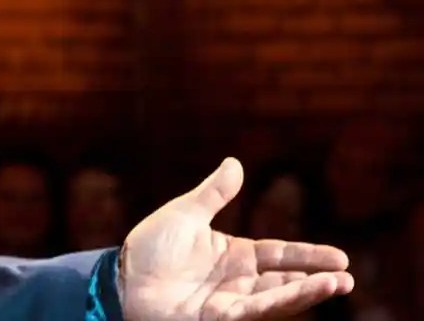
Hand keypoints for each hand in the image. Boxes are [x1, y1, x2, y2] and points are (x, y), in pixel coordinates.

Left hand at [120, 158, 352, 320]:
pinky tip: (299, 295)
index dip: (308, 256)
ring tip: (337, 285)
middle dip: (316, 281)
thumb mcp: (185, 214)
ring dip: (306, 293)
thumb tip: (235, 162)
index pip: (280, 254)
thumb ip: (213, 193)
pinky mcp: (218, 318)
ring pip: (276, 298)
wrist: (121, 277)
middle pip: (285, 280)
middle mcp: (237, 280)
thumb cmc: (149, 248)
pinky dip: (278, 302)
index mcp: (234, 254)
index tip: (340, 258)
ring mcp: (230, 301)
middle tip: (347, 278)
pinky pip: (253, 310)